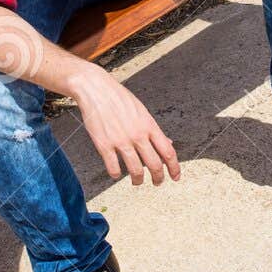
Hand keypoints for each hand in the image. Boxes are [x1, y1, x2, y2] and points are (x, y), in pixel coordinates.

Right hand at [71, 64, 180, 186]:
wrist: (95, 89)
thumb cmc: (119, 98)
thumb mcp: (142, 111)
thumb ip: (154, 130)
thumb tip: (168, 144)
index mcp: (149, 126)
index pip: (168, 152)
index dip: (174, 168)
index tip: (175, 176)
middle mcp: (137, 135)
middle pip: (154, 165)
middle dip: (158, 178)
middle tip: (157, 182)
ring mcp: (120, 141)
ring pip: (135, 170)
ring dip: (138, 180)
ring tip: (137, 182)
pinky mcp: (104, 145)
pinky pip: (113, 168)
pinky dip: (116, 175)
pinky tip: (116, 173)